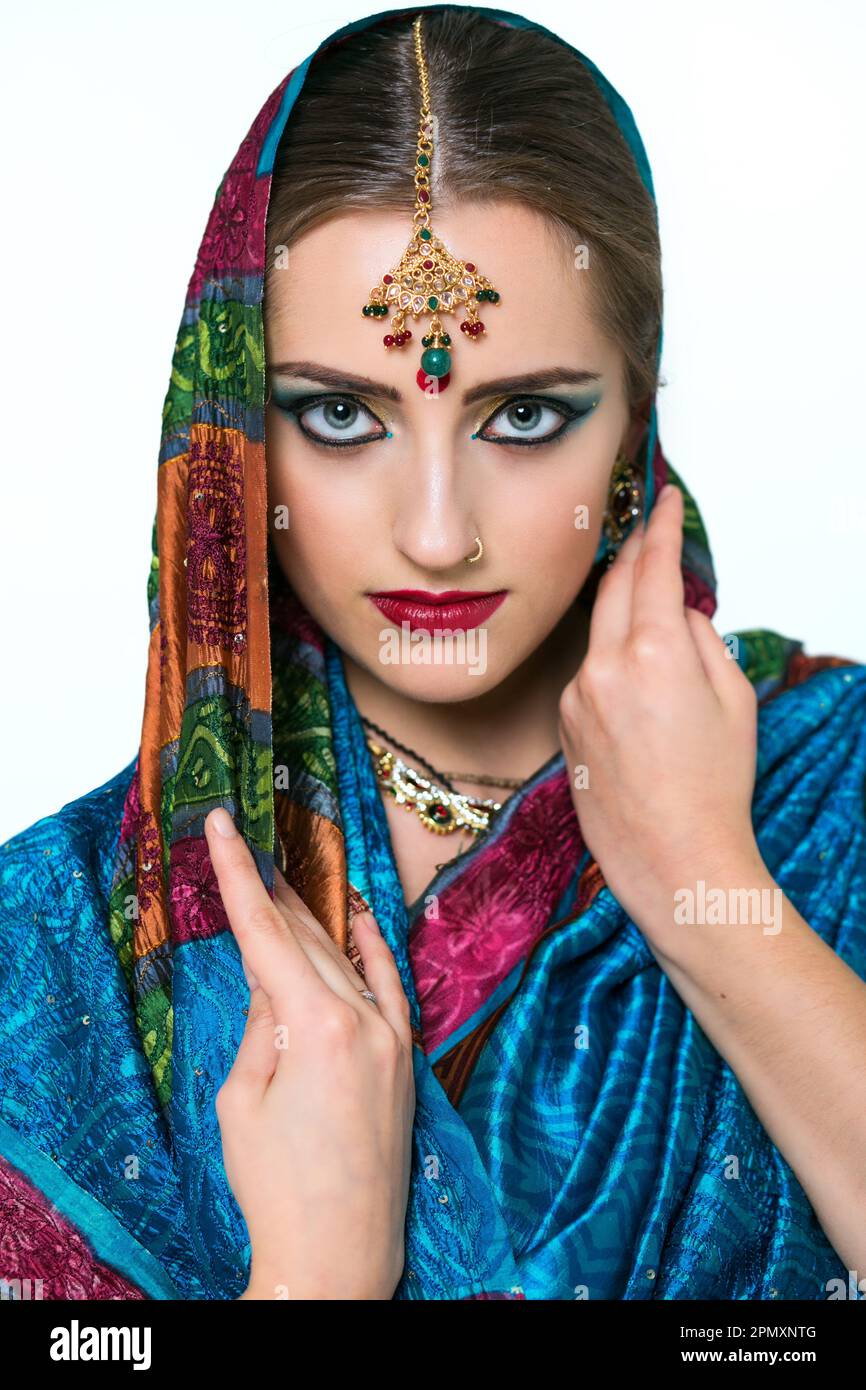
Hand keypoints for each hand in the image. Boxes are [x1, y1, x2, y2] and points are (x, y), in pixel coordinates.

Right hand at [203, 808, 414, 1299]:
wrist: (340, 1254)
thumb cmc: (278, 1186)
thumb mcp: (242, 1100)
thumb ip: (260, 1024)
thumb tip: (270, 979)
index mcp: (315, 1025)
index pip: (267, 933)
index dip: (240, 875)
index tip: (225, 824)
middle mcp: (364, 1019)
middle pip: (305, 941)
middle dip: (270, 895)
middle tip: (244, 846)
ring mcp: (393, 1036)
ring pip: (343, 960)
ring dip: (309, 922)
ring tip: (280, 881)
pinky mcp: (407, 1057)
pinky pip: (391, 984)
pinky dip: (372, 947)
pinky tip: (358, 914)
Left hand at [558, 484, 762, 933]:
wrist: (674, 859)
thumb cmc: (714, 787)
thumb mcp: (734, 699)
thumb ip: (701, 639)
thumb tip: (677, 615)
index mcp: (655, 651)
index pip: (653, 566)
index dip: (661, 526)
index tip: (664, 501)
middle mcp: (604, 665)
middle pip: (615, 586)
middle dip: (634, 553)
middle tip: (650, 531)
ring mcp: (576, 696)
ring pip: (599, 632)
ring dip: (622, 612)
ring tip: (651, 609)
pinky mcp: (562, 725)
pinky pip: (587, 674)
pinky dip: (609, 661)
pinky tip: (635, 686)